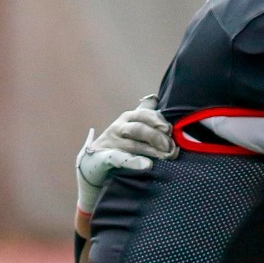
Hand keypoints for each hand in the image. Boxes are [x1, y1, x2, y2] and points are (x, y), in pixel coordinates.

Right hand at [75, 94, 175, 214]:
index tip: (169, 130)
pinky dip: (134, 162)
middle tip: (170, 147)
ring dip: (151, 151)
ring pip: (132, 145)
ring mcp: (111, 143)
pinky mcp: (105, 159)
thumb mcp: (131, 126)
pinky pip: (119, 159)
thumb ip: (144, 114)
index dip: (158, 120)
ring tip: (165, 157)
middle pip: (138, 128)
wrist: (93, 164)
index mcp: (127, 118)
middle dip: (156, 137)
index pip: (144, 114)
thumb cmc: (119, 143)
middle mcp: (118, 128)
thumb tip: (155, 97)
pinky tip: (147, 165)